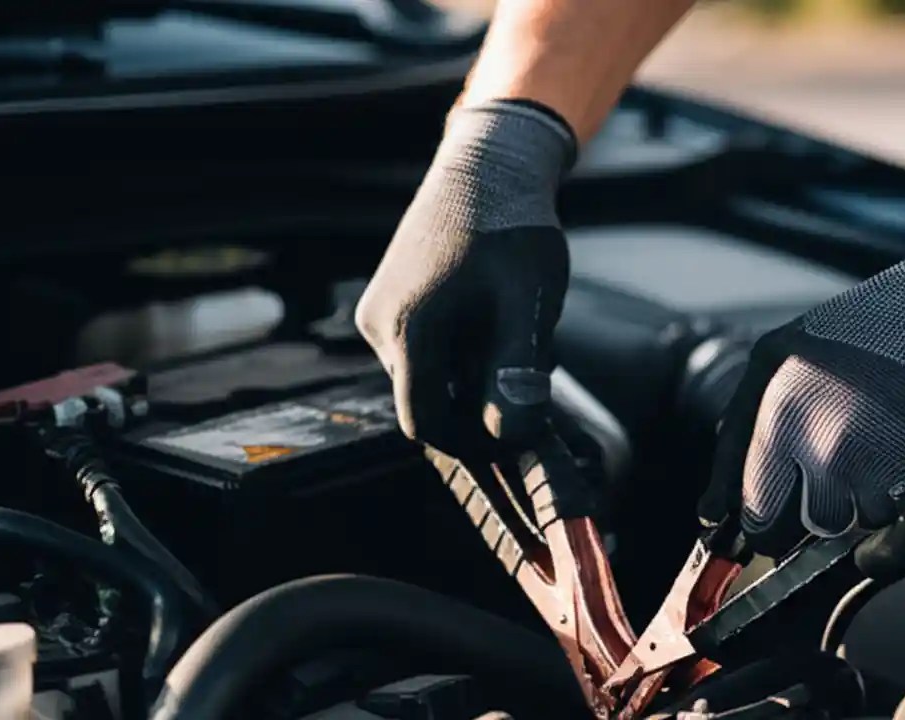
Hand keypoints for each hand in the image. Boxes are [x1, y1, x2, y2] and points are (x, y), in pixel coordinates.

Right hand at [356, 100, 576, 453]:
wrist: (487, 165)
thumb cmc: (509, 229)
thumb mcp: (525, 304)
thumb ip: (517, 372)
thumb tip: (513, 436)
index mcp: (407, 330)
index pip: (426, 423)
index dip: (472, 442)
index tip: (514, 438)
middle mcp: (378, 325)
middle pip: (426, 400)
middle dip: (476, 402)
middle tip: (527, 377)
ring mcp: (377, 311)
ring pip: (426, 375)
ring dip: (470, 375)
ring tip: (512, 335)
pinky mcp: (387, 299)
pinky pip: (422, 347)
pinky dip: (459, 350)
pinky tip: (493, 319)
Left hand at [699, 220, 904, 579]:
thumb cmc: (868, 326)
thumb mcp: (776, 357)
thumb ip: (738, 434)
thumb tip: (712, 516)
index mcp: (781, 416)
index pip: (756, 511)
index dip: (764, 521)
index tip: (774, 519)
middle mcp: (827, 448)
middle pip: (805, 528)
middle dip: (814, 514)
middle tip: (837, 480)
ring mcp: (884, 469)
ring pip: (858, 529)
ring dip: (865, 510)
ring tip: (883, 459)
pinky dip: (892, 553)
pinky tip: (884, 541)